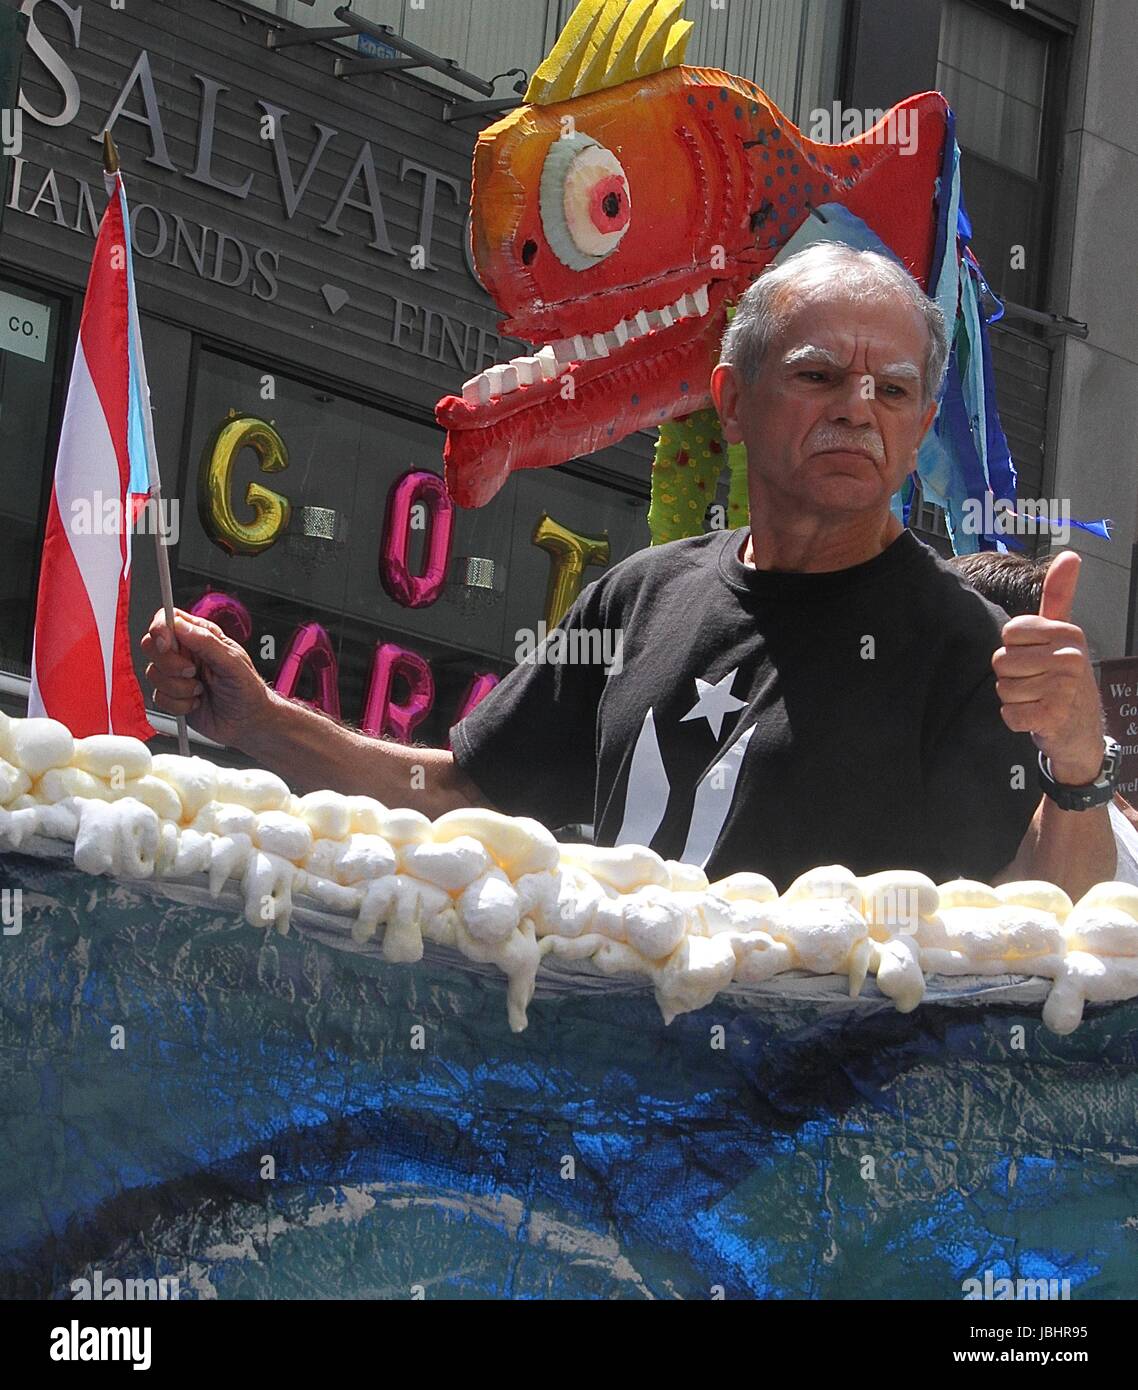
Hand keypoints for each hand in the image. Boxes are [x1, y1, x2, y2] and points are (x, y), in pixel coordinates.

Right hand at [140, 608, 270, 749]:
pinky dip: (179, 704)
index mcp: (201, 636)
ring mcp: (176, 675)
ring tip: (201, 691)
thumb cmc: (248, 690)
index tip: (167, 645)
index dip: (160, 629)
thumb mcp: (233, 662)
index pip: (168, 619)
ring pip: (153, 674)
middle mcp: (185, 653)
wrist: (248, 722)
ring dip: (179, 688)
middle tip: (193, 672)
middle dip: (170, 664)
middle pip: (151, 646)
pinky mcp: (172, 697)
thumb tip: (181, 626)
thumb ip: (207, 642)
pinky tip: (196, 703)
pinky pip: (158, 698)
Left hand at [993, 551, 1104, 784]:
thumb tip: (1070, 554)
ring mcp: (1064, 688)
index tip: (1035, 659)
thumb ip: (1059, 596)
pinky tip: (1035, 717)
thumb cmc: (1063, 678)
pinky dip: (1015, 720)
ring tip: (1036, 700)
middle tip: (1035, 684)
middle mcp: (1071, 657)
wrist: (1081, 731)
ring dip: (1014, 699)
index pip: (1008, 633)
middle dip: (1011, 677)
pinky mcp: (1053, 716)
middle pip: (1001, 661)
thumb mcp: (1062, 634)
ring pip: (1003, 688)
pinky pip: (1009, 714)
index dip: (1014, 649)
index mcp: (1069, 633)